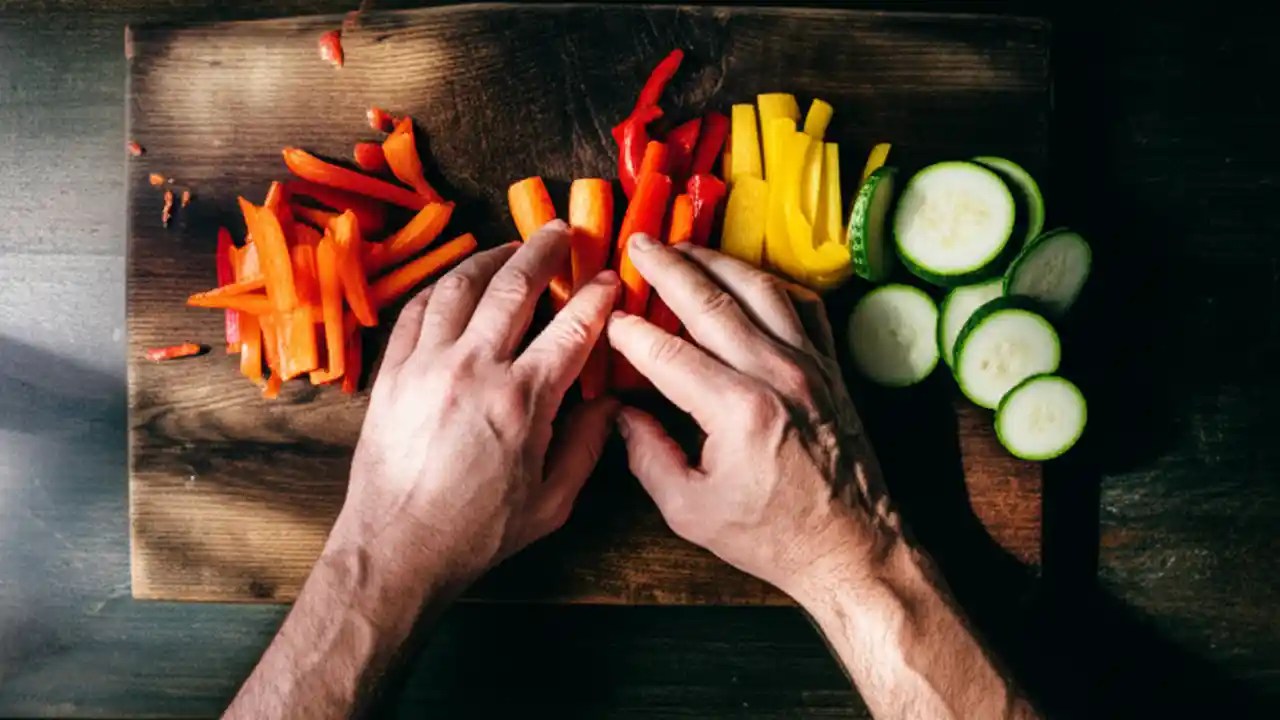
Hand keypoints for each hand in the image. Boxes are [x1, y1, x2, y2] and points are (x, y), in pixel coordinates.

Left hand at [336, 220, 620, 588]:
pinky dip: (441, 286)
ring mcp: (426, 365)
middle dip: (544, 250)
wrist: (397, 549)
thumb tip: (611, 402)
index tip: (608, 278)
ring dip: (490, 258)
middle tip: (560, 232)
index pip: (572, 326)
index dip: (596, 295)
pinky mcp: (392, 373)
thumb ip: (587, 445)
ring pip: (460, 286)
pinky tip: (457, 282)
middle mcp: (474, 368)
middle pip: (515, 285)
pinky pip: (417, 310)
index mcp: (522, 400)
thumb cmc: (478, 533)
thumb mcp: (552, 502)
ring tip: (510, 248)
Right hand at [607, 235, 901, 595]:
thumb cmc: (773, 537)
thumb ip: (648, 456)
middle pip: (712, 302)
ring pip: (760, 290)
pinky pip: (803, 305)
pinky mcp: (831, 368)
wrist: (852, 547)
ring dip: (717, 261)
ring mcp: (811, 366)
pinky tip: (745, 276)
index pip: (668, 353)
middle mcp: (778, 376)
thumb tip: (620, 414)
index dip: (630, 331)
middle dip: (669, 267)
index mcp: (739, 412)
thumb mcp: (691, 511)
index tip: (606, 317)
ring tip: (683, 246)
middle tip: (638, 244)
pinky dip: (771, 283)